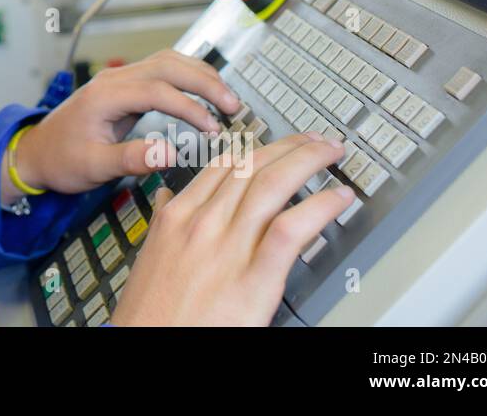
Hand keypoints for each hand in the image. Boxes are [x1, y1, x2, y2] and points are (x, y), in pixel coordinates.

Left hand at [1, 50, 240, 204]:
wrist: (36, 153)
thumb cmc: (60, 160)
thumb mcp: (92, 167)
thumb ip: (130, 159)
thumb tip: (169, 153)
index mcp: (104, 96)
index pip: (157, 90)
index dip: (188, 107)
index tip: (212, 129)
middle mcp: (113, 80)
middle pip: (168, 65)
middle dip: (204, 82)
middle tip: (233, 106)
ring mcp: (119, 80)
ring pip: (167, 62)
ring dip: (200, 75)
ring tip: (227, 99)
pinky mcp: (126, 87)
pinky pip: (163, 71)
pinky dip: (189, 77)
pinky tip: (206, 92)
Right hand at [108, 132, 353, 325]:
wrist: (148, 346)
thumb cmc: (149, 312)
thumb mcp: (151, 254)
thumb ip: (166, 221)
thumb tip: (168, 198)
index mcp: (176, 216)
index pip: (223, 164)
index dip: (257, 146)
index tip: (277, 143)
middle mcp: (202, 222)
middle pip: (252, 166)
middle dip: (289, 146)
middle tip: (314, 140)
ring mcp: (228, 247)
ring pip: (273, 185)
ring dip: (309, 162)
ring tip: (331, 154)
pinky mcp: (254, 277)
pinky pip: (292, 229)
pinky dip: (320, 207)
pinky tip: (338, 198)